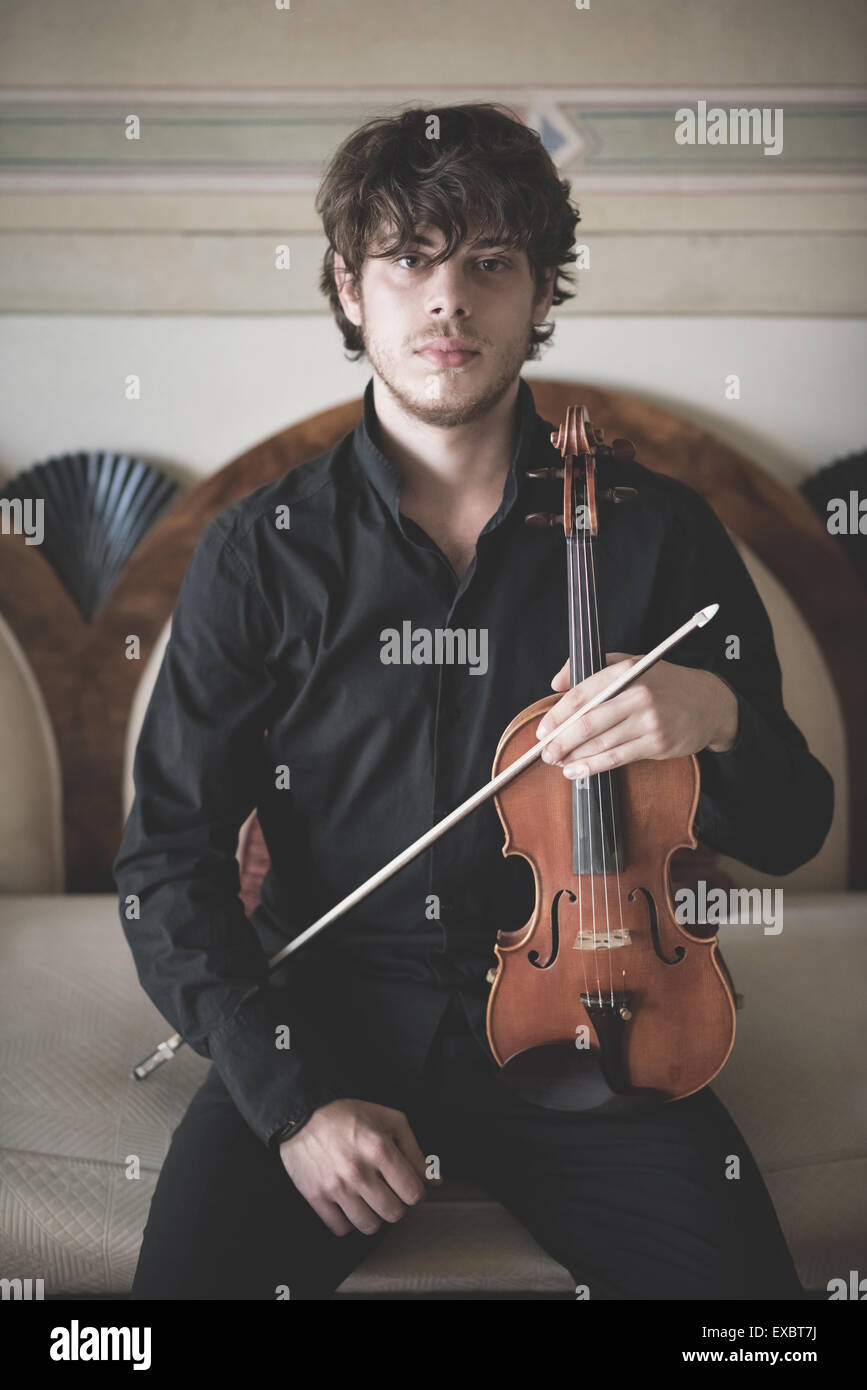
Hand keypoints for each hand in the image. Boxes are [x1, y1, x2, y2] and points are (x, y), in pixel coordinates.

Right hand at [278, 1098, 431, 1236]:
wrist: (302, 1113)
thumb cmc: (349, 1114)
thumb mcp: (390, 1120)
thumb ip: (415, 1151)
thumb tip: (434, 1180)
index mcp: (379, 1149)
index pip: (413, 1193)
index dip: (415, 1192)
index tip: (408, 1186)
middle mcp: (358, 1171)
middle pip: (394, 1214)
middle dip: (396, 1204)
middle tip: (388, 1191)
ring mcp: (335, 1186)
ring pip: (369, 1226)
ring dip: (373, 1216)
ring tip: (368, 1199)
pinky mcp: (315, 1196)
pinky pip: (340, 1228)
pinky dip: (347, 1221)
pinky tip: (348, 1204)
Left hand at [535, 653, 738, 779]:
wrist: (711, 704)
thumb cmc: (665, 683)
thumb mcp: (633, 663)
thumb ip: (593, 668)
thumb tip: (556, 682)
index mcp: (627, 671)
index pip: (583, 694)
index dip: (557, 715)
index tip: (543, 730)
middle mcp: (638, 695)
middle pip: (588, 722)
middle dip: (561, 740)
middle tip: (544, 752)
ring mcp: (649, 721)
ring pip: (601, 743)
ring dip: (573, 756)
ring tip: (557, 762)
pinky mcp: (657, 744)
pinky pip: (617, 758)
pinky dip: (593, 766)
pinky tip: (576, 771)